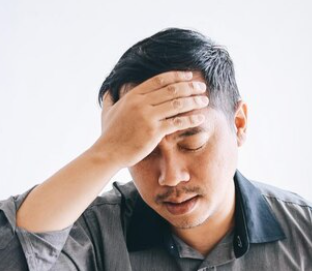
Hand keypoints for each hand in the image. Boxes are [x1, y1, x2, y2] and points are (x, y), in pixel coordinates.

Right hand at [92, 70, 209, 168]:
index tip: (189, 76)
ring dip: (193, 101)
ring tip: (204, 100)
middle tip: (202, 87)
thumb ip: (109, 99)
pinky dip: (191, 119)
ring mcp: (148, 117)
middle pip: (172, 89)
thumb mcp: (107, 111)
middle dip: (190, 87)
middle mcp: (141, 103)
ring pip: (177, 104)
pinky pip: (177, 122)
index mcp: (133, 95)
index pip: (160, 80)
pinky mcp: (154, 132)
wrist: (108, 153)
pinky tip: (200, 118)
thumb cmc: (108, 134)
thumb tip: (107, 92)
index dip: (177, 76)